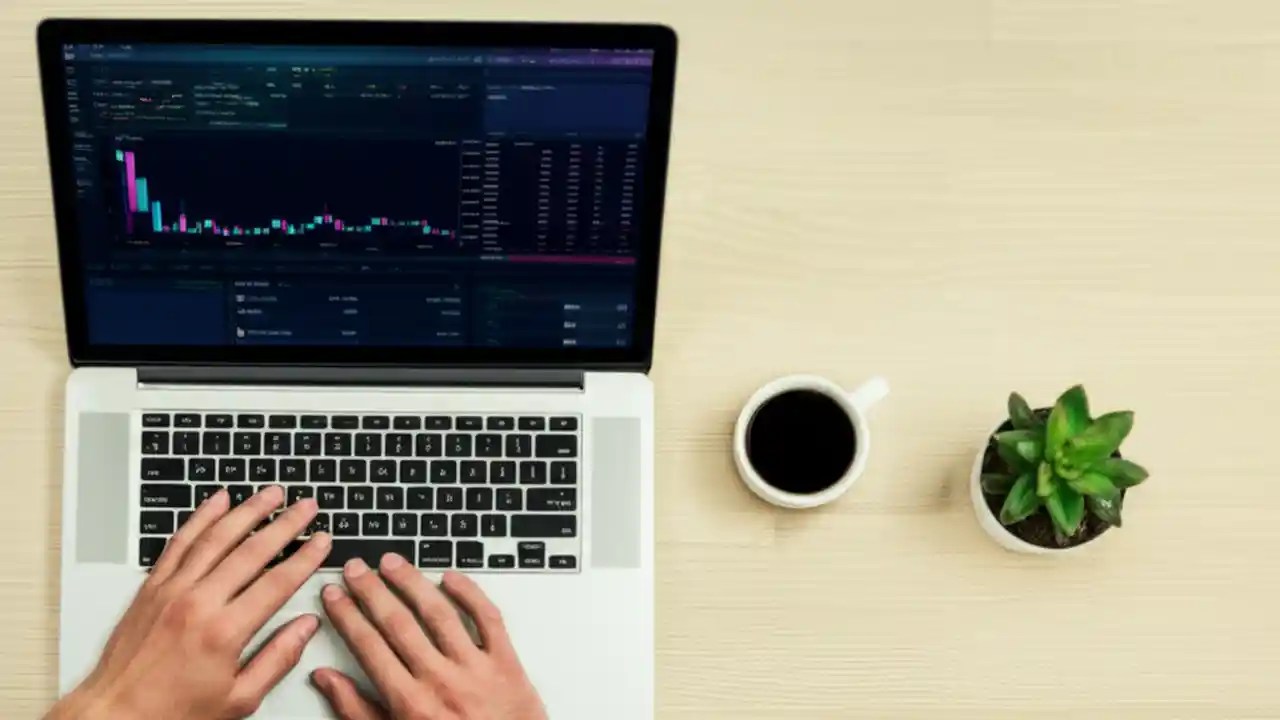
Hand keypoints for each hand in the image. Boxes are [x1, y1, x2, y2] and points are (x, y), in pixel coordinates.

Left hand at [47, 486, 331, 719]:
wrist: (113, 715)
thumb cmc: (171, 713)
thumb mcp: (238, 700)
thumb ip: (277, 659)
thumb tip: (305, 628)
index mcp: (224, 632)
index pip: (277, 583)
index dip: (305, 558)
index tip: (322, 541)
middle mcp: (197, 603)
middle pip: (251, 551)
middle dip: (285, 524)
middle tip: (306, 507)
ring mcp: (171, 590)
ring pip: (216, 537)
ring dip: (248, 510)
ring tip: (271, 494)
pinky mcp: (151, 587)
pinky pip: (180, 542)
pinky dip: (201, 517)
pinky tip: (218, 501)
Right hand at [312, 556, 545, 719]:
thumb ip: (358, 709)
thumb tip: (325, 678)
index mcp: (410, 704)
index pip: (368, 647)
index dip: (347, 616)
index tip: (334, 595)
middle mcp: (440, 682)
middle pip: (398, 624)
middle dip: (371, 591)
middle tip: (356, 569)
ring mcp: (475, 669)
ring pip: (438, 614)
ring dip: (411, 583)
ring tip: (392, 563)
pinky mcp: (506, 662)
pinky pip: (488, 618)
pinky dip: (469, 593)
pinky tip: (450, 576)